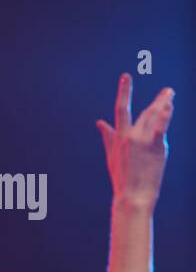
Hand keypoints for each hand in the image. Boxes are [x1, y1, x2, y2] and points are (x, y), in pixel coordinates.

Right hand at [96, 74, 173, 213]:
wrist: (132, 195)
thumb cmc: (122, 178)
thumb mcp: (112, 155)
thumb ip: (108, 136)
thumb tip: (100, 122)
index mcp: (119, 137)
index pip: (121, 109)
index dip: (124, 91)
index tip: (126, 77)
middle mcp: (130, 136)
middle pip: (145, 112)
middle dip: (157, 100)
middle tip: (168, 90)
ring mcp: (142, 140)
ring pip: (154, 116)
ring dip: (163, 102)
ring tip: (171, 94)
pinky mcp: (155, 146)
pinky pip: (161, 126)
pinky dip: (165, 114)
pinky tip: (170, 104)